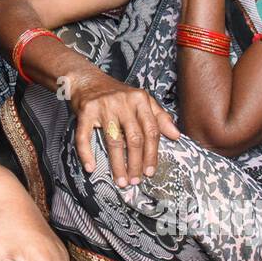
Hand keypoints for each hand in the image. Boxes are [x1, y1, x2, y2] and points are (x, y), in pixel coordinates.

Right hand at [69, 70, 179, 187]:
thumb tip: (176, 135)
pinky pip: (85, 136)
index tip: (150, 172)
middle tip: (136, 181)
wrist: (87, 80)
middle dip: (136, 163)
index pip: (151, 130)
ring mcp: (103, 106)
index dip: (152, 154)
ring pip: (114, 141)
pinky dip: (86, 153)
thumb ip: (159, 117)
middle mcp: (123, 101)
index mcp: (140, 99)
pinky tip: (91, 167)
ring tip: (121, 180)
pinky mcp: (86, 111)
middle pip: (134, 138)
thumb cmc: (117, 94)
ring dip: (117, 164)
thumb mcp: (141, 101)